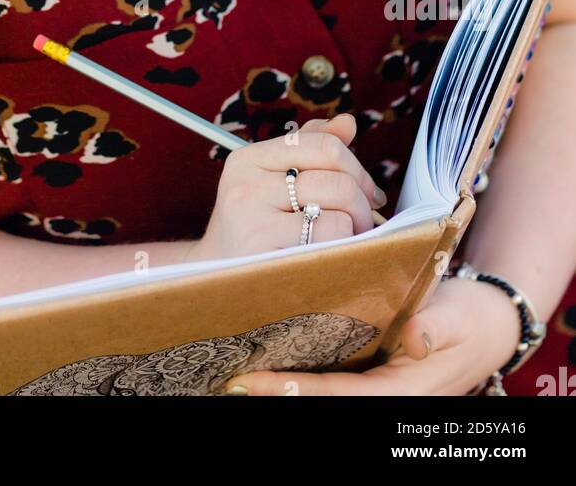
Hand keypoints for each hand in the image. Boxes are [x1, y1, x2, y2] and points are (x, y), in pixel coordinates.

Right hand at [190, 113, 384, 263]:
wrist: (216, 277)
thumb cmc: (254, 227)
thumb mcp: (271, 181)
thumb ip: (310, 148)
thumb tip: (348, 122)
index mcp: (248, 159)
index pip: (323, 144)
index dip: (357, 167)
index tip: (367, 190)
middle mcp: (246, 185)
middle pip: (336, 179)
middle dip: (364, 202)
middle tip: (365, 221)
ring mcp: (252, 220)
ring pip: (338, 211)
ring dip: (357, 227)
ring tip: (351, 239)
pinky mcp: (264, 254)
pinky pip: (330, 239)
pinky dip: (343, 248)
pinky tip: (335, 255)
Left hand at [219, 274, 523, 394]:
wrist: (490, 323)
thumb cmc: (474, 320)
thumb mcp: (460, 318)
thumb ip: (436, 327)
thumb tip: (413, 337)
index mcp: (400, 392)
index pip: (337, 395)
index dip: (293, 391)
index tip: (253, 382)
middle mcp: (380, 394)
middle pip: (319, 398)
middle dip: (275, 391)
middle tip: (228, 377)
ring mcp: (373, 385)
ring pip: (321, 388)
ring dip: (282, 382)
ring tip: (236, 367)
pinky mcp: (368, 371)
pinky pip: (329, 375)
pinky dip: (299, 368)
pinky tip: (268, 351)